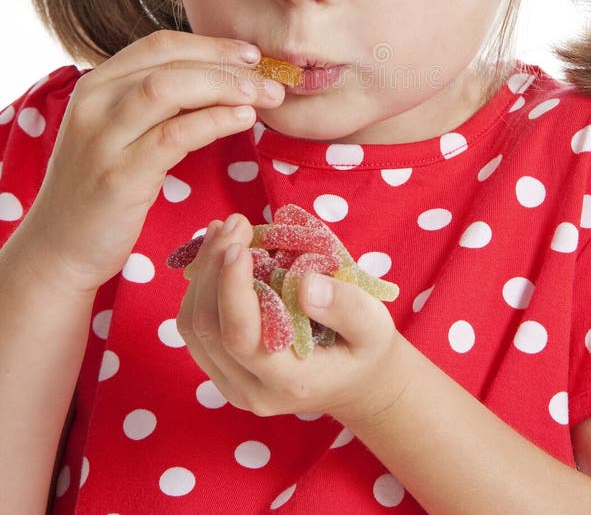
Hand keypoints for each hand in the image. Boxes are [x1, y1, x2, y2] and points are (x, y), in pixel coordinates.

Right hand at [21, 30, 285, 292]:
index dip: (211, 45)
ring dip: (226, 87)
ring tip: (265, 97)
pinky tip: (243, 120)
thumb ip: (154, 103)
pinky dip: (214, 121)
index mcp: (96, 85)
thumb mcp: (120, 132)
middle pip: (170, 62)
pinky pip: (174, 135)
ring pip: (170, 89)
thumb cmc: (102, 187)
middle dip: (228, 66)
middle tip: (272, 80)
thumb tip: (220, 79)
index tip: (252, 55)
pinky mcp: (118, 176)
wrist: (60, 248)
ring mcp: (102, 139)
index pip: (160, 45)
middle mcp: (93, 103)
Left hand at [176, 213, 404, 422]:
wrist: (356, 383)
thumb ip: (347, 307)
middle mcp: (251, 391)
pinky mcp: (221, 370)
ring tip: (224, 231)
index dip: (231, 288)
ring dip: (203, 272)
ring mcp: (231, 385)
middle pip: (207, 328)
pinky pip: (196, 327)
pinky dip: (201, 284)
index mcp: (290, 382)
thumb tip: (304, 285)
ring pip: (192, 326)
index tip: (240, 245)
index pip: (241, 337)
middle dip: (213, 267)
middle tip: (235, 224)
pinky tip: (219, 252)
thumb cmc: (365, 350)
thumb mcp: (374, 326)